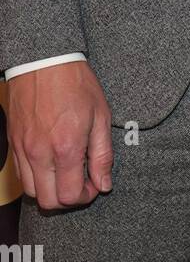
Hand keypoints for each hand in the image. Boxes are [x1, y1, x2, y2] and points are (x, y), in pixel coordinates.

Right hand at [7, 60, 112, 208]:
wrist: (46, 59)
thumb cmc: (76, 83)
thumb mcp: (101, 115)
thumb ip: (102, 154)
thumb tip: (104, 184)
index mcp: (66, 147)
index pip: (69, 196)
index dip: (85, 196)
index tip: (94, 184)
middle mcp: (40, 153)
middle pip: (48, 201)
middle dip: (67, 199)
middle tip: (81, 181)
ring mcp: (23, 149)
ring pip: (31, 191)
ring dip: (50, 189)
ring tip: (66, 171)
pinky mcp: (13, 142)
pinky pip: (21, 174)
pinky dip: (36, 177)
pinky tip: (51, 161)